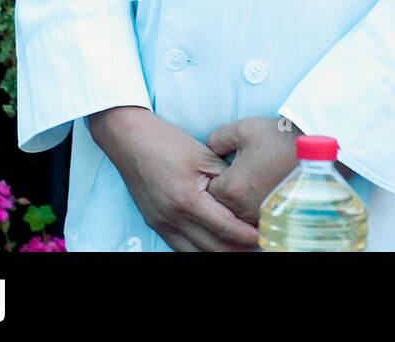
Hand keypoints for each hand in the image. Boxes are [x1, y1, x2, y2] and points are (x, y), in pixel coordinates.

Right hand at [87, 106, 258, 252]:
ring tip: (238, 247)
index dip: (247, 236)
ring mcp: (161, 224)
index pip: (225, 229)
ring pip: (194, 254)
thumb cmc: (167, 143)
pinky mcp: (155, 223)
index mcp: (187, 200)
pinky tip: (213, 243)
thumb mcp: (203, 155)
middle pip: (212, 249)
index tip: (264, 236)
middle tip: (258, 244)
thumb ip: (225, 178)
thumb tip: (246, 195)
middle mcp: (172, 219)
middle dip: (237, 250)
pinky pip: (180, 247)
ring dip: (218, 252)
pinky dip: (198, 249)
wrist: (130, 140)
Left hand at [205, 117, 302, 226]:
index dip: (213, 179)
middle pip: (221, 208)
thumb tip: (210, 149)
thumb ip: (217, 139)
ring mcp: (260, 219)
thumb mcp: (244, 129)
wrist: (317, 151)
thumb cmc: (280, 139)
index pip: (207, 192)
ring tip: (253, 183)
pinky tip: (264, 193)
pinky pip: (255, 221)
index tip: (224, 168)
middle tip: (239, 175)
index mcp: (231, 189)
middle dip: (225, 193)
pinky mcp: (276, 221)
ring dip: (240, 204)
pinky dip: (255, 210)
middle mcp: (243, 211)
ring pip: (238, 217)